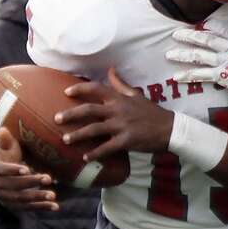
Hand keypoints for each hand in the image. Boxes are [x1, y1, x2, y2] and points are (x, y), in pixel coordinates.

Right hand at [0, 126, 58, 211]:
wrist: (7, 162)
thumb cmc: (7, 148)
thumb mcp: (5, 141)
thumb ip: (3, 138)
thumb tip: (3, 131)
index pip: (0, 170)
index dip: (12, 170)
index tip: (27, 169)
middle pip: (12, 186)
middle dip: (30, 183)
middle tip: (48, 178)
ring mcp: (3, 195)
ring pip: (20, 199)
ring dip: (36, 198)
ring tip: (53, 195)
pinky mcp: (13, 203)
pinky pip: (27, 207)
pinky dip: (41, 207)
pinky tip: (55, 206)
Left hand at [55, 68, 172, 159]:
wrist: (170, 129)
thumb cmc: (152, 112)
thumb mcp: (137, 95)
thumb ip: (120, 84)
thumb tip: (110, 70)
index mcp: (120, 99)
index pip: (96, 89)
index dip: (80, 89)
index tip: (66, 92)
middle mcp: (118, 111)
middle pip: (89, 110)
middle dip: (71, 114)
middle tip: (56, 119)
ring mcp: (122, 126)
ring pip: (94, 129)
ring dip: (78, 135)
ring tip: (65, 139)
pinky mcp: (127, 141)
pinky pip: (106, 148)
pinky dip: (95, 153)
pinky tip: (85, 158)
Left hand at [165, 24, 227, 106]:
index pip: (221, 29)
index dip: (211, 26)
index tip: (204, 25)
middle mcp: (227, 46)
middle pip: (204, 39)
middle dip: (189, 36)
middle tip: (175, 34)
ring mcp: (221, 60)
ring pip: (198, 55)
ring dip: (182, 54)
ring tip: (169, 54)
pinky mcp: (220, 75)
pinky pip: (200, 75)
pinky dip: (188, 75)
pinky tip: (176, 77)